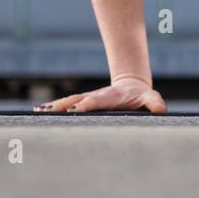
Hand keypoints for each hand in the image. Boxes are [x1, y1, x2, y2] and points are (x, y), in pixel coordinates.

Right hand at [34, 75, 166, 113]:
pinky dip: (54, 107)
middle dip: (64, 105)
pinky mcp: (84, 102)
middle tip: (48, 110)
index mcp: (111, 98)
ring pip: (69, 101)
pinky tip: (40, 111)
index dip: (87, 105)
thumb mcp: (151, 98)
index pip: (97, 101)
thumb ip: (154, 103)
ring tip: (38, 111)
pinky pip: (67, 104)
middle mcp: (97, 97)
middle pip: (77, 99)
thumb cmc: (142, 97)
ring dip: (55, 106)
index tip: (76, 109)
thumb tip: (160, 109)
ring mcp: (89, 98)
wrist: (133, 86)